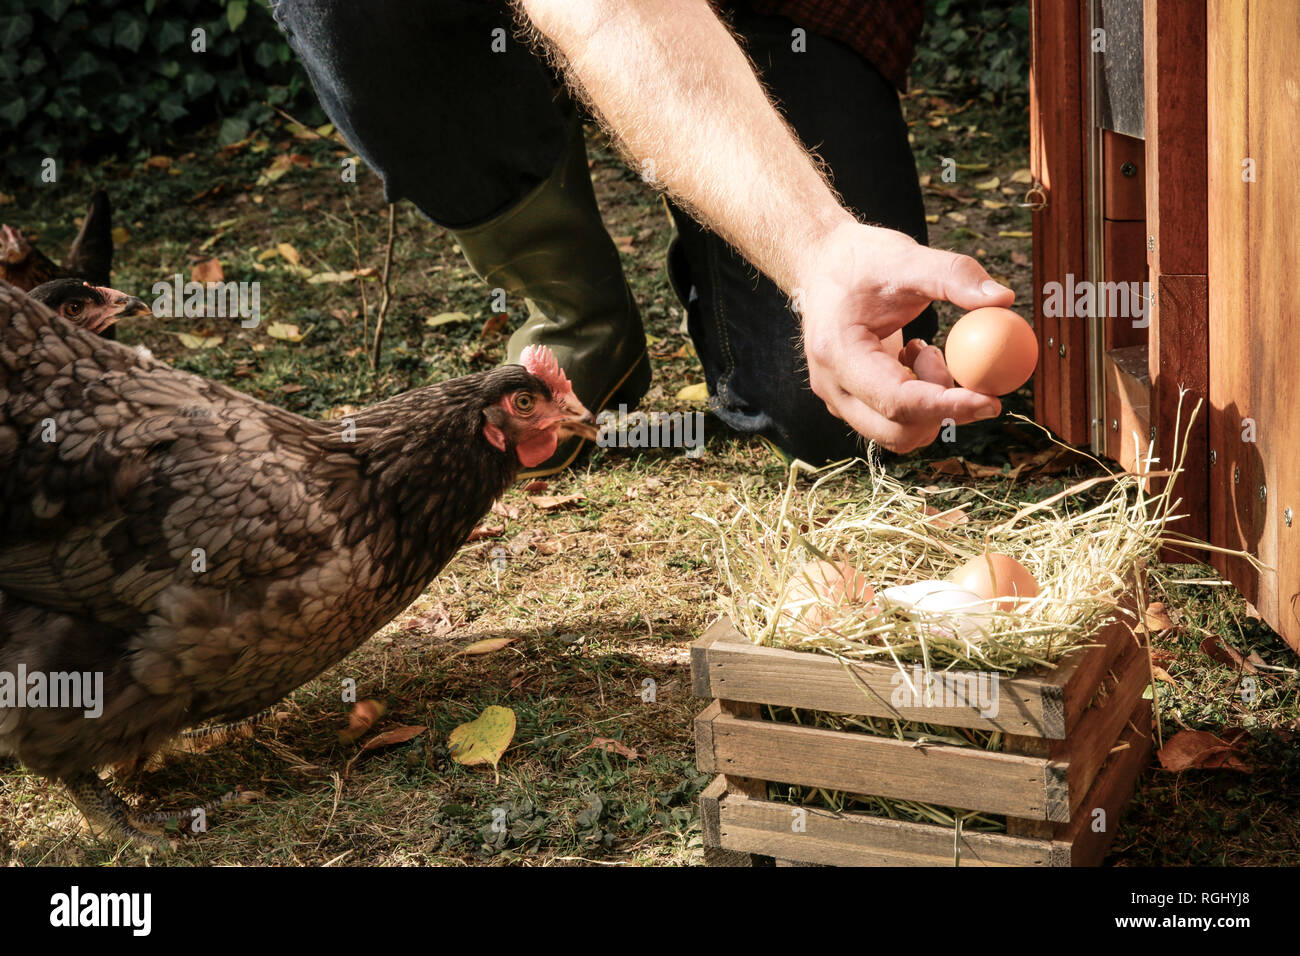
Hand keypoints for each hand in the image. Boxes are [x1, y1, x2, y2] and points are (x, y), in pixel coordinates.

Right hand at [794, 221, 1016, 451]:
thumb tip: (1002, 298)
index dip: (947, 406)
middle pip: (897, 433)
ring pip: (899, 435)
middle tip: (956, 365)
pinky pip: (895, 423)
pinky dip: (921, 403)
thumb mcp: (906, 257)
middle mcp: (832, 387)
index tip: (991, 400)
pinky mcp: (852, 403)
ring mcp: (839, 399)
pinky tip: (913, 360)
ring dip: (930, 405)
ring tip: (925, 352)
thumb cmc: (860, 260)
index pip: (897, 401)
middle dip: (941, 409)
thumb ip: (954, 275)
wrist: (823, 266)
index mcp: (837, 353)